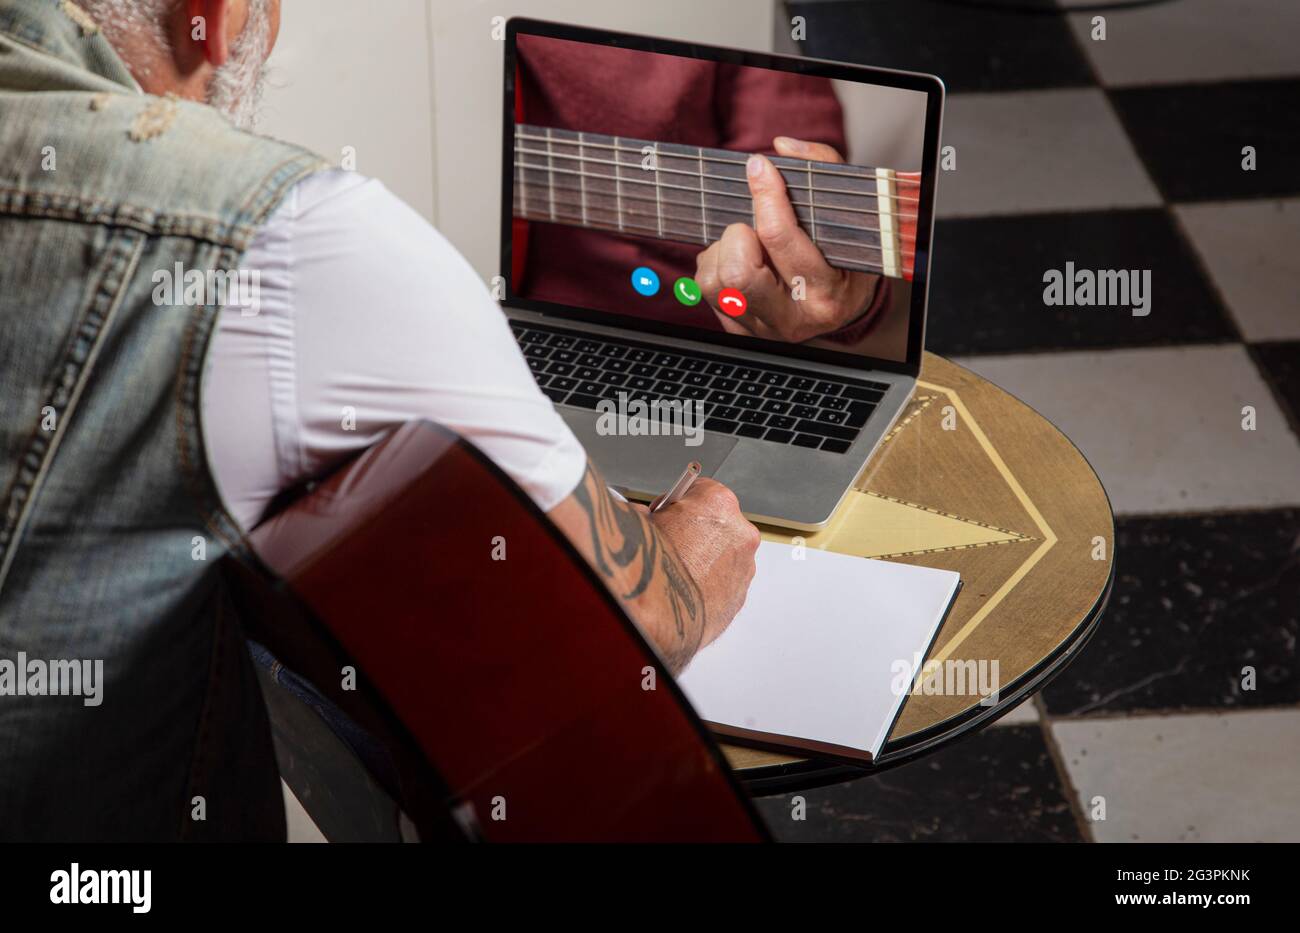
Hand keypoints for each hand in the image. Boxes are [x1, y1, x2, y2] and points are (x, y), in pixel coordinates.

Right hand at [647, 478, 759, 648]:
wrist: (653, 614)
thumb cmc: (647, 566)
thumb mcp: (638, 522)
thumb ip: (651, 514)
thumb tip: (646, 518)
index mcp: (718, 502)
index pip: (701, 489)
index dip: (680, 502)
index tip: (668, 512)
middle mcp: (740, 531)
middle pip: (717, 522)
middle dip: (696, 531)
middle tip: (669, 544)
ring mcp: (744, 567)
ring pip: (724, 555)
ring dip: (704, 560)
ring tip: (674, 573)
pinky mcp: (740, 597)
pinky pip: (724, 584)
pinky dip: (707, 586)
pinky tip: (682, 591)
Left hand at [694, 136, 881, 342]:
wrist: (843, 305)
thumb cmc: (845, 253)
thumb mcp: (851, 212)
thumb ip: (823, 169)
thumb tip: (781, 148)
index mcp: (826, 294)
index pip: (779, 240)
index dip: (766, 197)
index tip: (760, 167)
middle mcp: (792, 320)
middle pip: (737, 274)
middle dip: (738, 236)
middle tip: (753, 227)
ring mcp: (761, 329)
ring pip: (713, 282)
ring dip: (722, 250)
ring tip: (748, 244)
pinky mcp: (737, 331)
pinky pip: (705, 289)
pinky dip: (716, 264)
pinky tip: (741, 261)